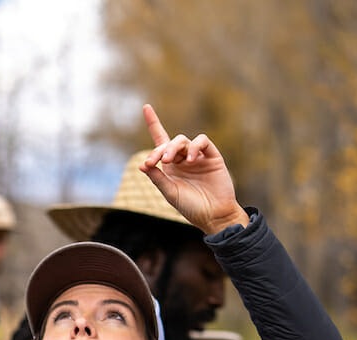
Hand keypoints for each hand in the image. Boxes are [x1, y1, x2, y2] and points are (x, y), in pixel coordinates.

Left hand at [138, 103, 249, 235]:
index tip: (146, 107)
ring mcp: (197, 156)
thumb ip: (157, 178)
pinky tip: (190, 159)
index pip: (160, 141)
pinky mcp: (212, 156)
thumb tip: (143, 164)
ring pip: (184, 140)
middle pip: (169, 143)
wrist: (213, 215)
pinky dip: (194, 147)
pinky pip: (202, 141)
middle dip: (160, 150)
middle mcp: (182, 159)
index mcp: (170, 166)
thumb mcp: (169, 192)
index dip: (154, 123)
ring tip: (170, 161)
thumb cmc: (191, 207)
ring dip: (174, 148)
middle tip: (154, 162)